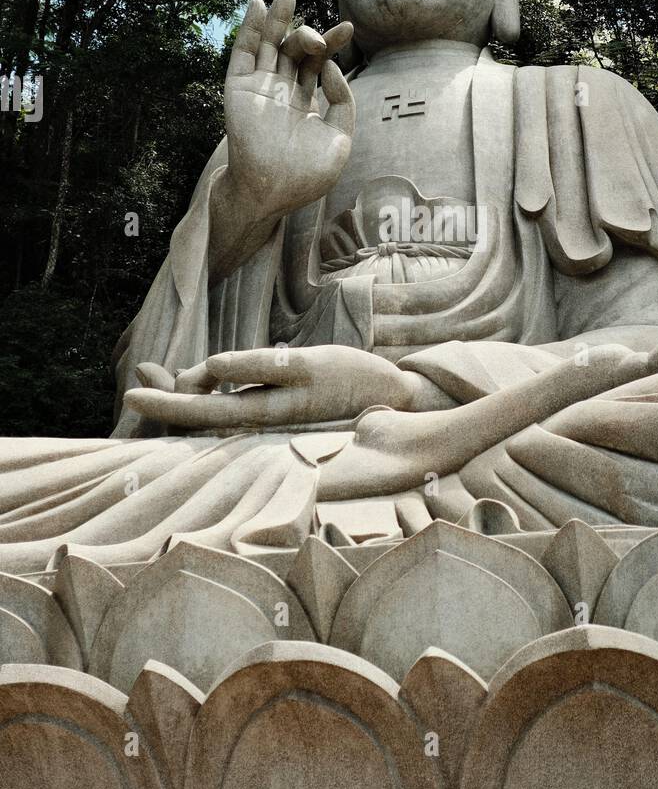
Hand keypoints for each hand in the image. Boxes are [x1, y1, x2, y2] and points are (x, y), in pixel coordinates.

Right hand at [126, 347, 414, 430]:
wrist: (395, 397)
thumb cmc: (335, 392)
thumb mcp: (285, 384)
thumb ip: (241, 378)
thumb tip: (195, 370)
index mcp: (263, 420)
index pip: (206, 416)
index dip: (170, 406)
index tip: (137, 394)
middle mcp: (272, 418)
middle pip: (209, 417)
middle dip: (168, 409)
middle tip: (130, 400)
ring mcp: (291, 397)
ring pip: (234, 403)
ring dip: (196, 394)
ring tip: (176, 383)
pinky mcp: (313, 374)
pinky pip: (271, 371)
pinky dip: (242, 369)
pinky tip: (213, 367)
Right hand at [222, 0, 354, 220]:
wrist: (271, 191)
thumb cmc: (305, 175)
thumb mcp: (340, 140)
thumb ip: (343, 103)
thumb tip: (334, 69)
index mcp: (304, 103)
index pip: (317, 64)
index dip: (331, 45)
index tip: (348, 28)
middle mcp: (280, 92)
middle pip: (293, 51)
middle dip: (309, 36)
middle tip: (320, 39)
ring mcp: (258, 89)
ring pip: (268, 46)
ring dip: (277, 19)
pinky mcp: (238, 89)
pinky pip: (242, 54)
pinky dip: (249, 29)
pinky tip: (257, 6)